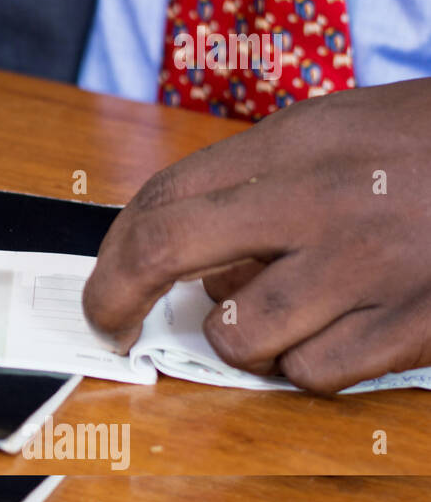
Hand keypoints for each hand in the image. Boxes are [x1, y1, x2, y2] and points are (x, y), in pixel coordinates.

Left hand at [82, 80, 430, 393]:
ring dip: (237, 337)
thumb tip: (172, 252)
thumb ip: (253, 181)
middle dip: (116, 297)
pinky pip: (311, 373)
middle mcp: (326, 196)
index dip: (113, 251)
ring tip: (282, 306)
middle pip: (169, 249)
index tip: (102, 285)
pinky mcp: (418, 323)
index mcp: (299, 139)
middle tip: (109, 325)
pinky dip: (307, 364)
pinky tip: (342, 329)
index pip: (163, 197)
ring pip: (238, 333)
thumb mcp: (337, 128)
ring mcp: (372, 263)